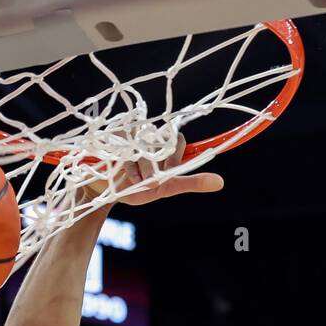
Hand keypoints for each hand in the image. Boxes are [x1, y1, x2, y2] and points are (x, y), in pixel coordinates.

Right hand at [79, 134, 222, 207]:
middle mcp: (150, 135)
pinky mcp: (115, 134)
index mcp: (164, 145)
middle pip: (163, 144)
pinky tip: (125, 175)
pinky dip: (128, 164)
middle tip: (150, 183)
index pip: (179, 141)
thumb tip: (221, 182)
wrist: (104, 192)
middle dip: (157, 169)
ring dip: (143, 168)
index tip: (167, 175)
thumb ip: (192, 182)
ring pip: (146, 146)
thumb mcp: (167, 188)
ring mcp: (132, 133)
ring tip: (138, 182)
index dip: (174, 160)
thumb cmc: (136, 188)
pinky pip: (127, 147)